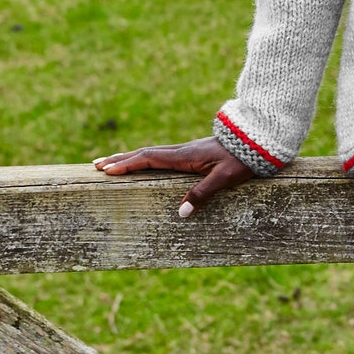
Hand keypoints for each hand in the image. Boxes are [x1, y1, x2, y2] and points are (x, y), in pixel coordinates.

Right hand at [93, 136, 253, 217]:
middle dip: (119, 159)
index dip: (127, 164)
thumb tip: (180, 214)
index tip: (106, 170)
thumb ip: (202, 194)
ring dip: (129, 157)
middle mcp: (181, 151)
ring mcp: (186, 151)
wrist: (258, 140)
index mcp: (184, 156)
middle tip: (95, 165)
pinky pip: (161, 155)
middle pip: (144, 153)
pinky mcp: (192, 153)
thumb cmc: (242, 160)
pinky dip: (144, 158)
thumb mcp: (224, 179)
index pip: (149, 158)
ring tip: (110, 163)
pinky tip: (142, 163)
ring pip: (151, 153)